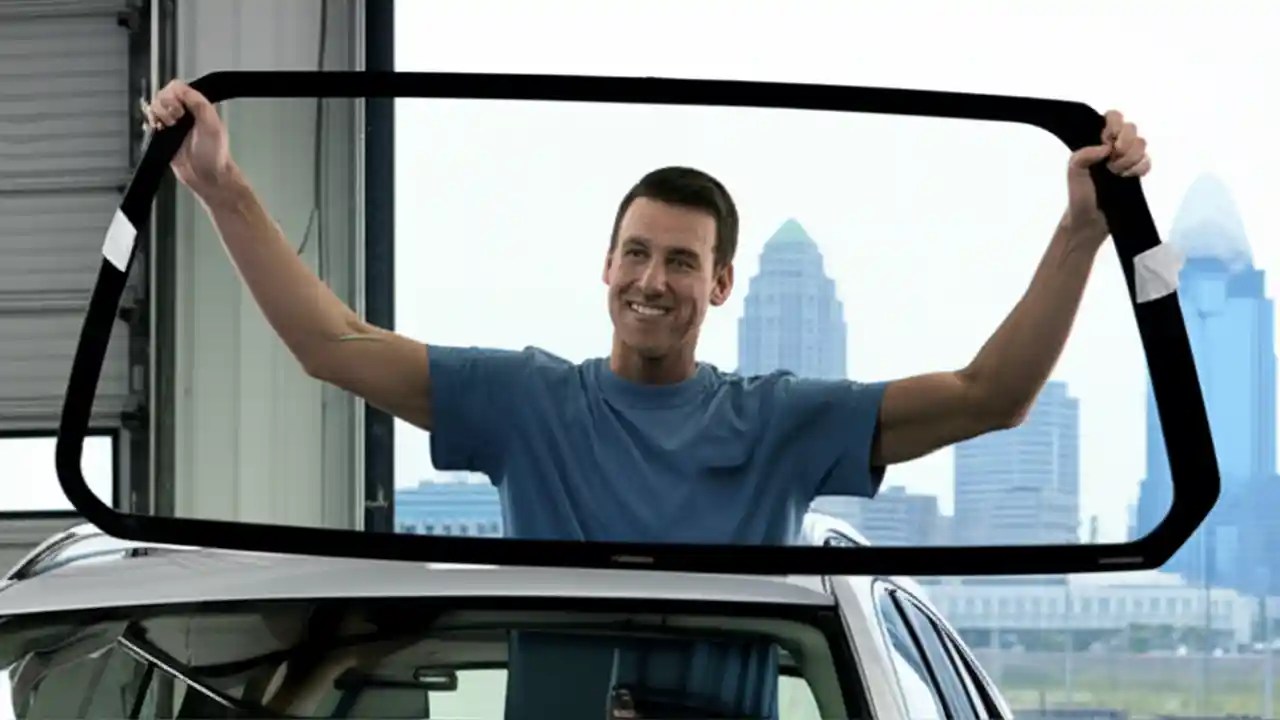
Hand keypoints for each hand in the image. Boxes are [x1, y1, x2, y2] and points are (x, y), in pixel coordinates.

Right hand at [142, 79, 237, 198]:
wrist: (207, 177)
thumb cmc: (214, 154)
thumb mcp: (212, 124)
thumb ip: (198, 103)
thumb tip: (180, 88)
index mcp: (197, 106)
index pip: (176, 88)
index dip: (173, 95)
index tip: (180, 109)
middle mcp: (184, 113)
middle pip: (162, 95)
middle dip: (166, 106)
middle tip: (176, 120)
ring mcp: (173, 125)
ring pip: (154, 108)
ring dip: (159, 116)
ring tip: (170, 128)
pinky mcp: (164, 136)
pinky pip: (151, 122)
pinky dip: (152, 124)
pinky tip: (161, 132)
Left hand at [1063, 110, 1151, 244]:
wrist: (1091, 222)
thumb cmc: (1080, 195)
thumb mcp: (1074, 171)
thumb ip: (1084, 154)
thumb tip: (1106, 147)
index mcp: (1097, 142)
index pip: (1113, 117)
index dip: (1115, 124)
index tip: (1108, 139)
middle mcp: (1113, 147)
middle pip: (1132, 129)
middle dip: (1125, 143)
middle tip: (1112, 161)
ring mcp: (1126, 161)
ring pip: (1142, 145)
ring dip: (1130, 159)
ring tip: (1117, 174)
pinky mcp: (1136, 175)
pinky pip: (1147, 162)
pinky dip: (1139, 169)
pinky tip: (1128, 178)